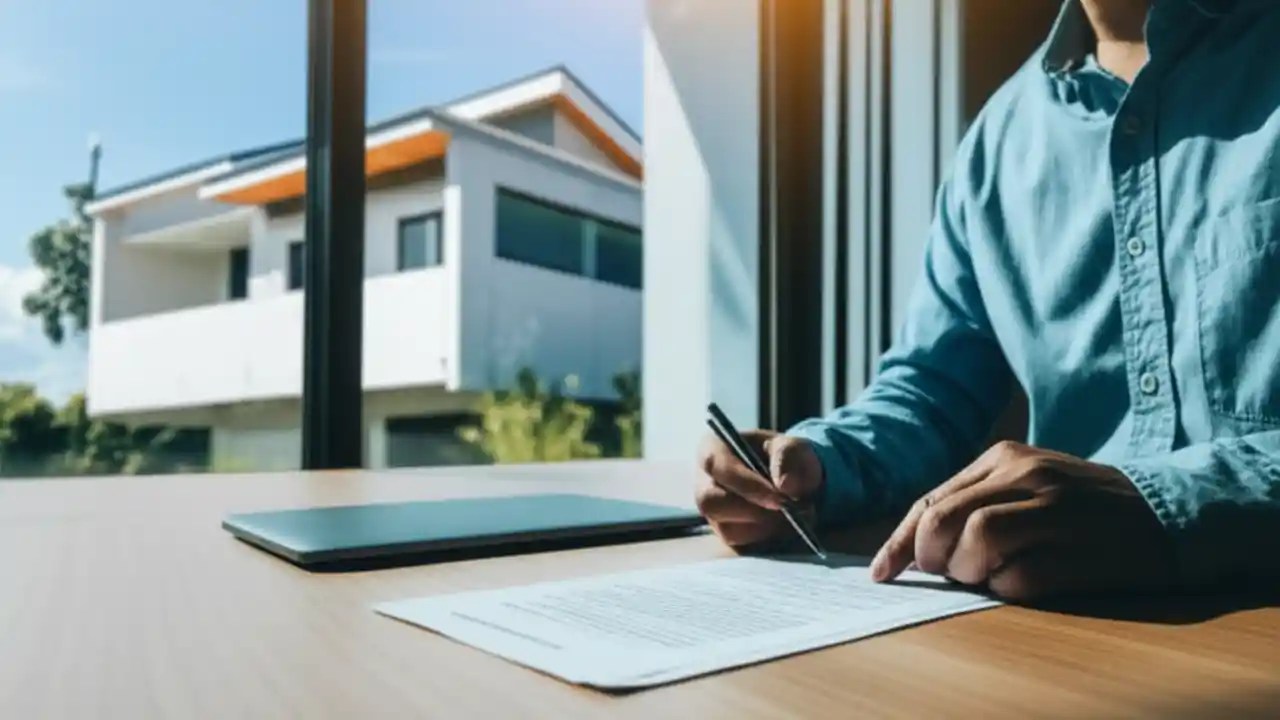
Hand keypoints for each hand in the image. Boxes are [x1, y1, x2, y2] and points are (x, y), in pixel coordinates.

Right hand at [695, 430, 823, 549]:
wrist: (789, 476)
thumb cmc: (785, 456)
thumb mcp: (793, 446)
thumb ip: (790, 455)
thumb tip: (787, 486)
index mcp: (713, 449)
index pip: (720, 469)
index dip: (749, 486)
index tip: (779, 499)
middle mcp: (704, 482)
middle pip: (712, 504)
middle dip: (754, 512)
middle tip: (789, 512)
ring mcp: (711, 511)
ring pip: (727, 529)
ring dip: (763, 528)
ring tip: (791, 517)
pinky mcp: (723, 532)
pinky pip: (738, 545)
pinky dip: (764, 538)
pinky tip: (783, 526)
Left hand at [870, 441, 1173, 601]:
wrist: (1166, 513)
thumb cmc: (1082, 506)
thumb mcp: (1027, 483)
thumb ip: (976, 501)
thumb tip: (916, 546)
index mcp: (1004, 456)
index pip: (931, 500)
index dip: (900, 541)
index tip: (881, 572)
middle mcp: (1025, 475)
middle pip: (943, 519)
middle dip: (928, 556)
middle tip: (942, 573)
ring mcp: (1054, 510)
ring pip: (975, 540)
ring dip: (966, 571)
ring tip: (984, 575)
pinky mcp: (1077, 549)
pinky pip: (1018, 576)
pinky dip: (1006, 588)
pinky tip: (1021, 582)